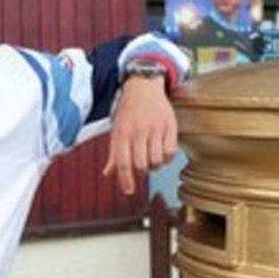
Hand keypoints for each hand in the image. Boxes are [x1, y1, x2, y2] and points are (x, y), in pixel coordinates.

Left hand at [103, 75, 177, 194]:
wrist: (143, 86)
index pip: (123, 163)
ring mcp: (155, 128)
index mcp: (122, 133)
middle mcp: (138, 131)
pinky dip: (167, 157)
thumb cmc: (128, 111)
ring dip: (155, 165)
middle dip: (141, 171)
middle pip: (141, 165)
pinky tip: (162, 151)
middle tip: (142, 165)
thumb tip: (108, 174)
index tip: (129, 191)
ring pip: (157, 161)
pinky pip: (171, 152)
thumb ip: (114, 153)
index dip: (126, 181)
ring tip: (152, 156)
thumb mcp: (117, 130)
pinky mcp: (170, 125)